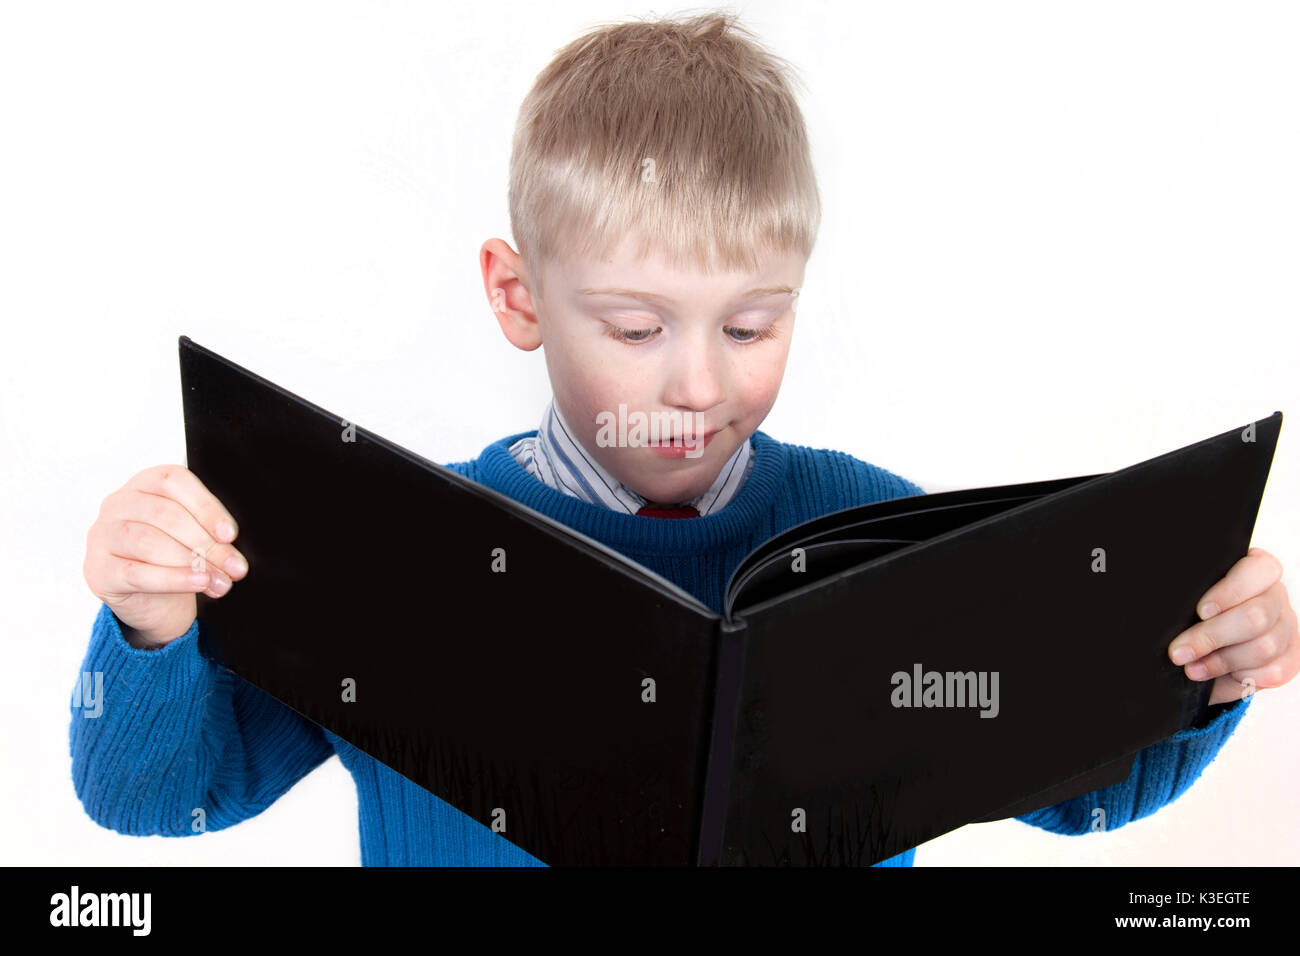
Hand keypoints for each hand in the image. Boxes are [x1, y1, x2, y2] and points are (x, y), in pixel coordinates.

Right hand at [83, 464, 249, 645]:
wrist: (149, 597)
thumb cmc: (173, 557)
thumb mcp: (195, 538)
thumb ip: (212, 539)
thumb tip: (232, 559)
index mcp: (144, 483)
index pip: (174, 481)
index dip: (206, 507)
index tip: (229, 535)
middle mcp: (118, 503)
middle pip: (166, 515)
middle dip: (206, 544)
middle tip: (234, 567)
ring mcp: (103, 535)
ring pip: (149, 542)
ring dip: (192, 563)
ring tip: (220, 581)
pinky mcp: (99, 569)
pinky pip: (136, 573)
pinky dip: (173, 579)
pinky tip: (198, 583)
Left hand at [1168, 548, 1298, 704]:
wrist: (1208, 649)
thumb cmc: (1196, 617)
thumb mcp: (1191, 599)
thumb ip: (1190, 593)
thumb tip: (1172, 606)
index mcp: (1256, 570)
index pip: (1258, 570)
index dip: (1229, 592)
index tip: (1200, 611)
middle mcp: (1275, 596)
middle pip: (1256, 616)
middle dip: (1211, 637)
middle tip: (1178, 652)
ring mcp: (1287, 627)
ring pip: (1264, 646)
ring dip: (1221, 661)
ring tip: (1191, 667)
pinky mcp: (1290, 658)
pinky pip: (1272, 671)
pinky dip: (1239, 676)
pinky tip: (1215, 674)